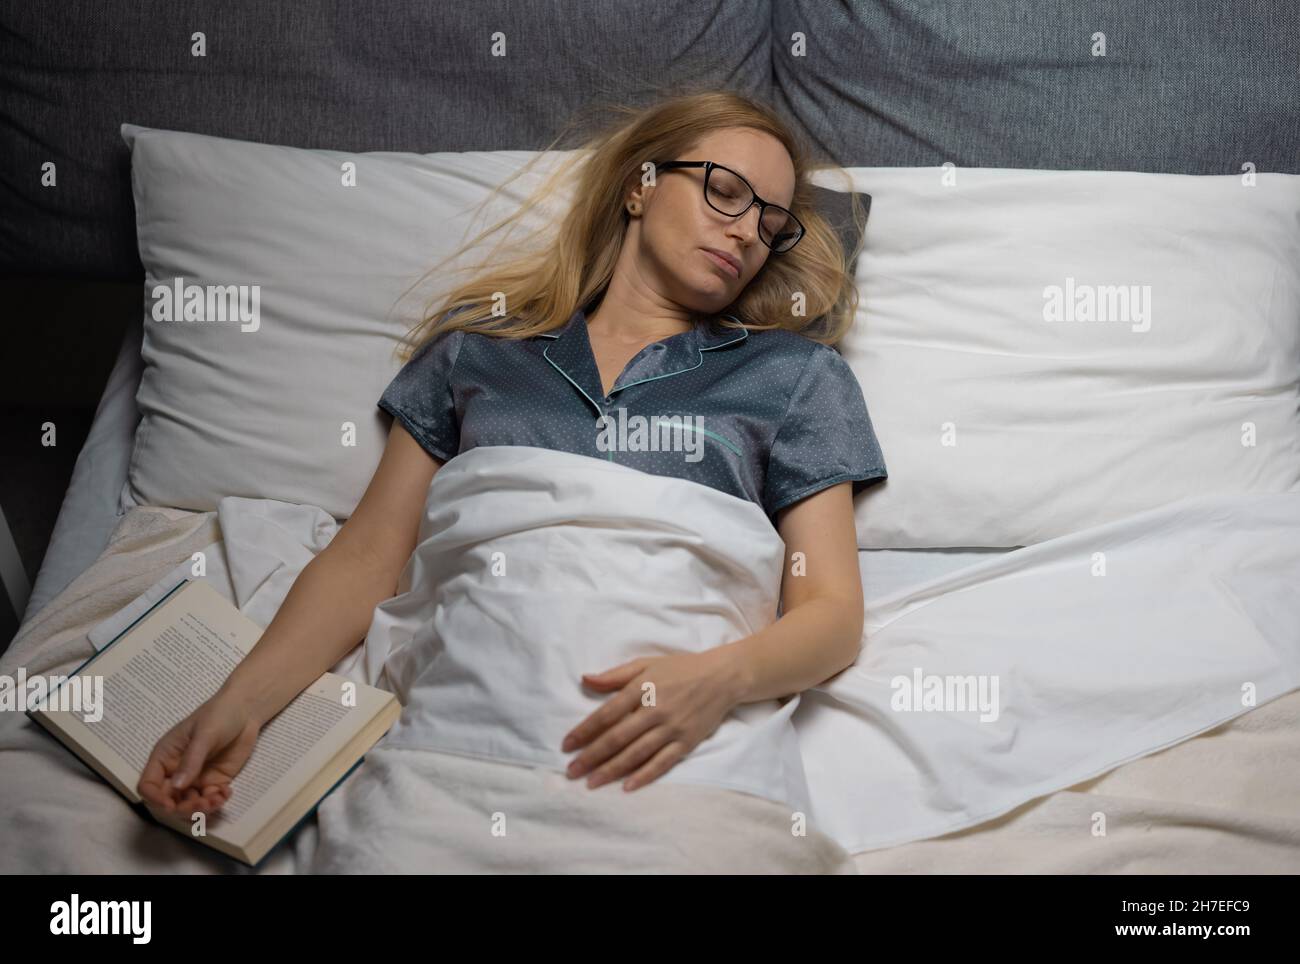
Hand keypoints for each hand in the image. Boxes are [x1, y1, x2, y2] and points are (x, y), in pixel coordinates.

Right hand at [137, 691, 261, 816]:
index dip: (155, 799)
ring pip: (188, 805)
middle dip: (183, 809)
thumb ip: (191, 760)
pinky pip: (209, 801)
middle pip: (168, 801)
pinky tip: (226, 792)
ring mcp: (195, 779)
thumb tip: (177, 787)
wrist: (246, 711)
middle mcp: (176, 772)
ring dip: (201, 810)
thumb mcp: (203, 735)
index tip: (170, 805)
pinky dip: (216, 802)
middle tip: (203, 805)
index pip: (148, 785)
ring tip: (218, 799)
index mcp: (164, 758)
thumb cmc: (218, 715)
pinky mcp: (213, 782)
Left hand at [561, 650, 742, 791]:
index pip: (607, 714)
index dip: (584, 731)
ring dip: (612, 770)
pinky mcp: (687, 742)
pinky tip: (627, 786)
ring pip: (636, 753)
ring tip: (591, 782)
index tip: (566, 745)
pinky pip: (662, 762)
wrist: (722, 677)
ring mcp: (672, 727)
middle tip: (571, 771)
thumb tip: (585, 680)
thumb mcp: (647, 664)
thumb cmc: (681, 669)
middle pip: (617, 737)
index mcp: (642, 687)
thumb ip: (615, 676)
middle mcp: (655, 709)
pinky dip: (644, 775)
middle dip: (592, 756)